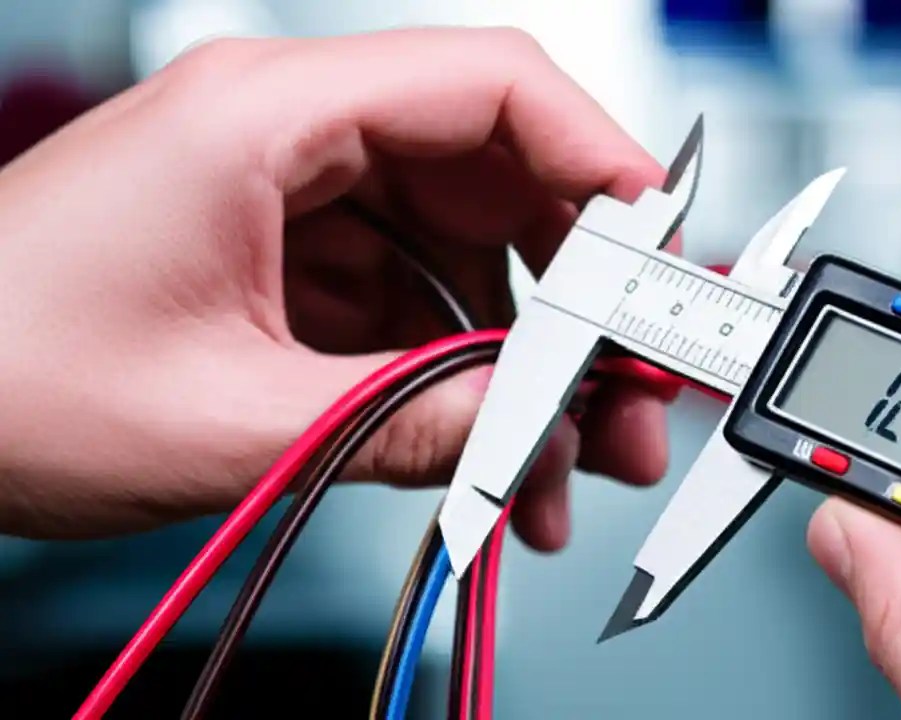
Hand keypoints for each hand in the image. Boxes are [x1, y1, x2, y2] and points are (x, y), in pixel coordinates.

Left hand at [0, 28, 671, 544]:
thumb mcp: (232, 420)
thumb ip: (410, 423)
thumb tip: (532, 434)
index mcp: (270, 117)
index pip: (491, 87)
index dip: (604, 163)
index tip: (665, 252)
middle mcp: (291, 136)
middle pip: (499, 179)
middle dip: (578, 296)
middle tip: (625, 394)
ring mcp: (291, 196)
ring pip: (466, 253)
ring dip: (523, 357)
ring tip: (556, 459)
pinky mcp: (285, 256)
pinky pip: (412, 299)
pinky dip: (459, 373)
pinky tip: (483, 448)